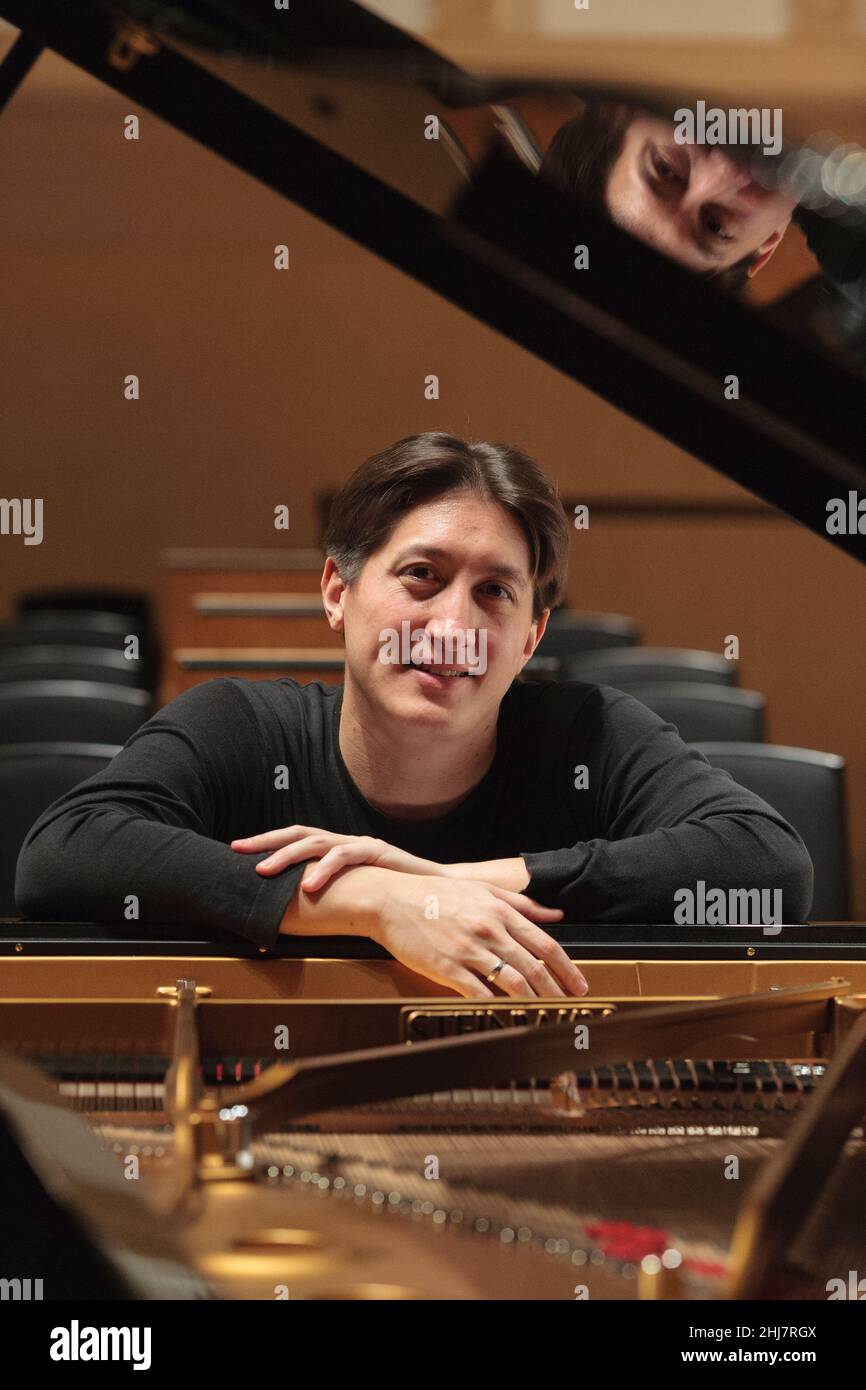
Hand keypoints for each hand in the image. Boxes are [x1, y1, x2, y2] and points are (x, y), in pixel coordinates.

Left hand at [232, 825, 439, 887]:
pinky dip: (324, 869)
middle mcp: (345, 842)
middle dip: (266, 842)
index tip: (236, 852)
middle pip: (298, 833)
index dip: (267, 844)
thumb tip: (295, 913)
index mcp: (336, 851)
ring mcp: (360, 844)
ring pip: (316, 842)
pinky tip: (308, 884)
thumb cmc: (395, 895)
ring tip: (264, 871)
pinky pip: (345, 856)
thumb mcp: (354, 895)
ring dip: (287, 855)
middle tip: (238, 851)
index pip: (296, 840)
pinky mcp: (377, 852)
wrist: (439, 891)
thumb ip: (330, 897)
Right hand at [370, 872, 587, 999]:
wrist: (389, 899)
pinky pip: (479, 993)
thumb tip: (554, 913)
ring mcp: (468, 950)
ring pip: (513, 983)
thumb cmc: (433, 893)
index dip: (567, 968)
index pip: (545, 944)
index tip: (579, 984)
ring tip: (545, 1014)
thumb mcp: (481, 888)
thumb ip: (520, 902)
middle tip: (570, 1006)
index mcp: (499, 911)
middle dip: (557, 991)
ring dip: (533, 1002)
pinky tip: (506, 1016)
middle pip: (534, 967)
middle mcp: (488, 930)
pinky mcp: (446, 968)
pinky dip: (496, 1007)